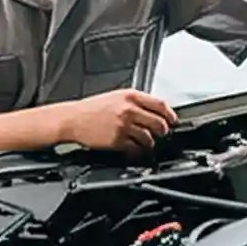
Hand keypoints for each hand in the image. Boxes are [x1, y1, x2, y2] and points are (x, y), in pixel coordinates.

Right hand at [55, 89, 178, 153]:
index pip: (160, 104)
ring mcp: (124, 125)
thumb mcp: (115, 97)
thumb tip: (154, 110)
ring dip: (150, 141)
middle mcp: (129, 109)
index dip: (170, 114)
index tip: (173, 119)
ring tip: (146, 141)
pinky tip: (135, 147)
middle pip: (159, 122)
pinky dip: (138, 149)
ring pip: (149, 137)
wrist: (73, 119)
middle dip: (163, 130)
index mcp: (130, 96)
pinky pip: (136, 147)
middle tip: (162, 132)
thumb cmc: (92, 109)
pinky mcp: (118, 140)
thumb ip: (135, 102)